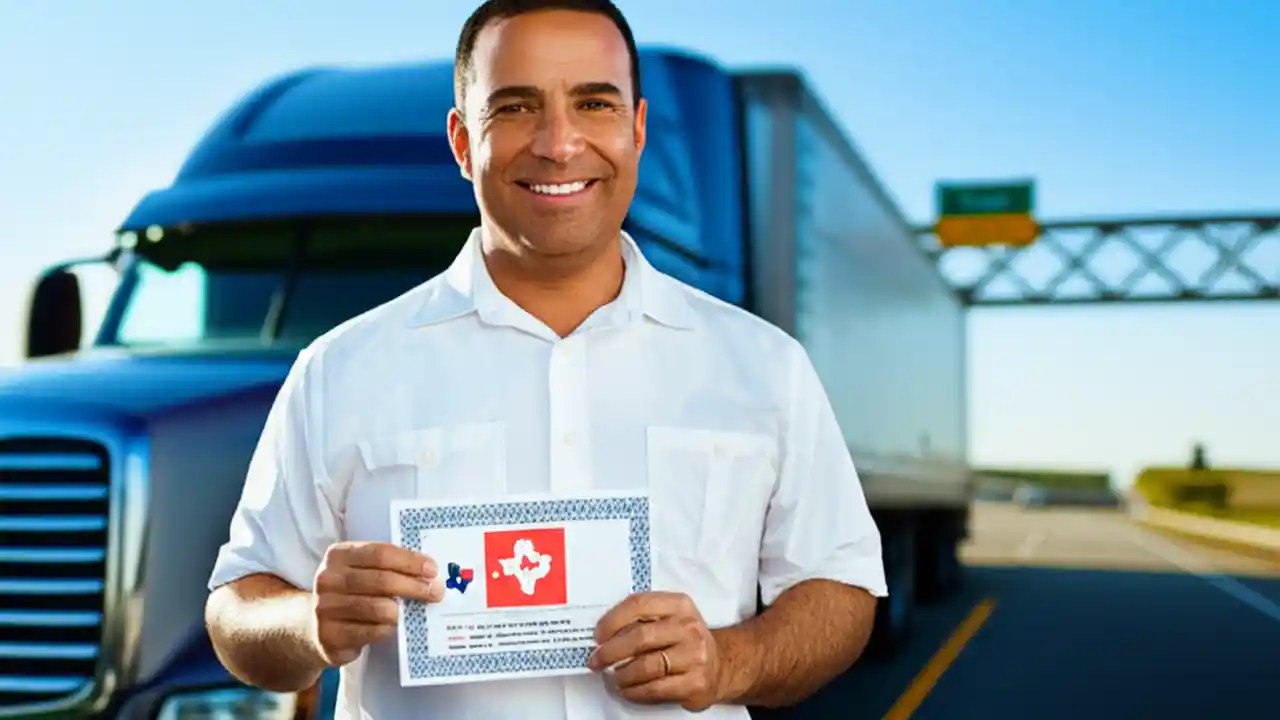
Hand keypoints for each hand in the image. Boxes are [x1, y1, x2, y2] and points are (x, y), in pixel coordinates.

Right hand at [310, 541, 443, 666]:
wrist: (312, 628)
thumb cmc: (349, 594)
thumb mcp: (359, 572)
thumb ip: (386, 568)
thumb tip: (428, 573)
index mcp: (338, 555)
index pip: (380, 553)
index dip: (409, 560)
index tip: (432, 569)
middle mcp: (328, 579)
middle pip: (381, 580)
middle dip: (414, 586)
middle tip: (435, 592)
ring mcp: (325, 608)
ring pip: (376, 607)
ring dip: (403, 609)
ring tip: (418, 610)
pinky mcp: (329, 636)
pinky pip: (370, 631)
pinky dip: (389, 629)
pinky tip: (398, 626)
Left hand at [588, 592, 720, 710]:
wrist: (719, 665)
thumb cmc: (684, 640)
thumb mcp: (670, 618)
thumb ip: (642, 618)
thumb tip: (604, 634)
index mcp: (679, 605)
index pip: (639, 604)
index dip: (612, 620)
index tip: (598, 635)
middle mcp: (689, 628)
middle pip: (640, 637)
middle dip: (611, 651)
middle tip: (596, 660)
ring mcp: (695, 656)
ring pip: (646, 666)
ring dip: (622, 674)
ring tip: (612, 677)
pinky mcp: (695, 683)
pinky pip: (655, 688)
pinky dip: (634, 691)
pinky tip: (627, 690)